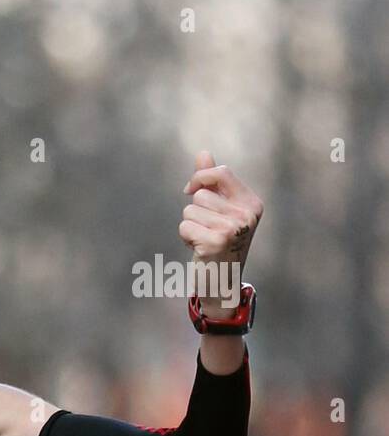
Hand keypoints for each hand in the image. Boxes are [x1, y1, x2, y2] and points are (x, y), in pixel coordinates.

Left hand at [179, 151, 263, 316]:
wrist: (222, 282)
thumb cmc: (219, 243)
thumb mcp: (220, 211)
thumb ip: (212, 182)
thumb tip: (203, 153)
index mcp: (251, 203)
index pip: (221, 171)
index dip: (200, 178)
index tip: (190, 191)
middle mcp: (247, 214)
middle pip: (200, 195)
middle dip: (194, 212)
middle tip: (206, 230)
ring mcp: (233, 228)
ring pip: (189, 211)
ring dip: (189, 226)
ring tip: (203, 239)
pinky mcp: (216, 242)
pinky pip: (184, 227)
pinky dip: (185, 238)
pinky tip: (198, 249)